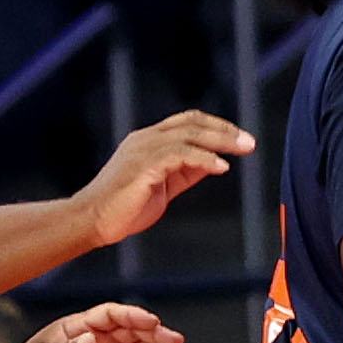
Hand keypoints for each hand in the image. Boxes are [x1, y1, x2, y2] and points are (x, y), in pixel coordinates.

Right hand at [76, 111, 246, 248]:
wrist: (93, 221)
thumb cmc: (124, 207)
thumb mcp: (165, 185)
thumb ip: (186, 171)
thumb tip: (213, 163)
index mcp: (149, 141)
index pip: (188, 121)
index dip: (216, 125)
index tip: (240, 137)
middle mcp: (146, 139)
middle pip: (192, 123)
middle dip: (225, 131)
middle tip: (249, 142)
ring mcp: (143, 150)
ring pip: (189, 135)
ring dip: (220, 141)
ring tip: (243, 149)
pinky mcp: (144, 166)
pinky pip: (180, 155)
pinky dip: (204, 159)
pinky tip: (221, 167)